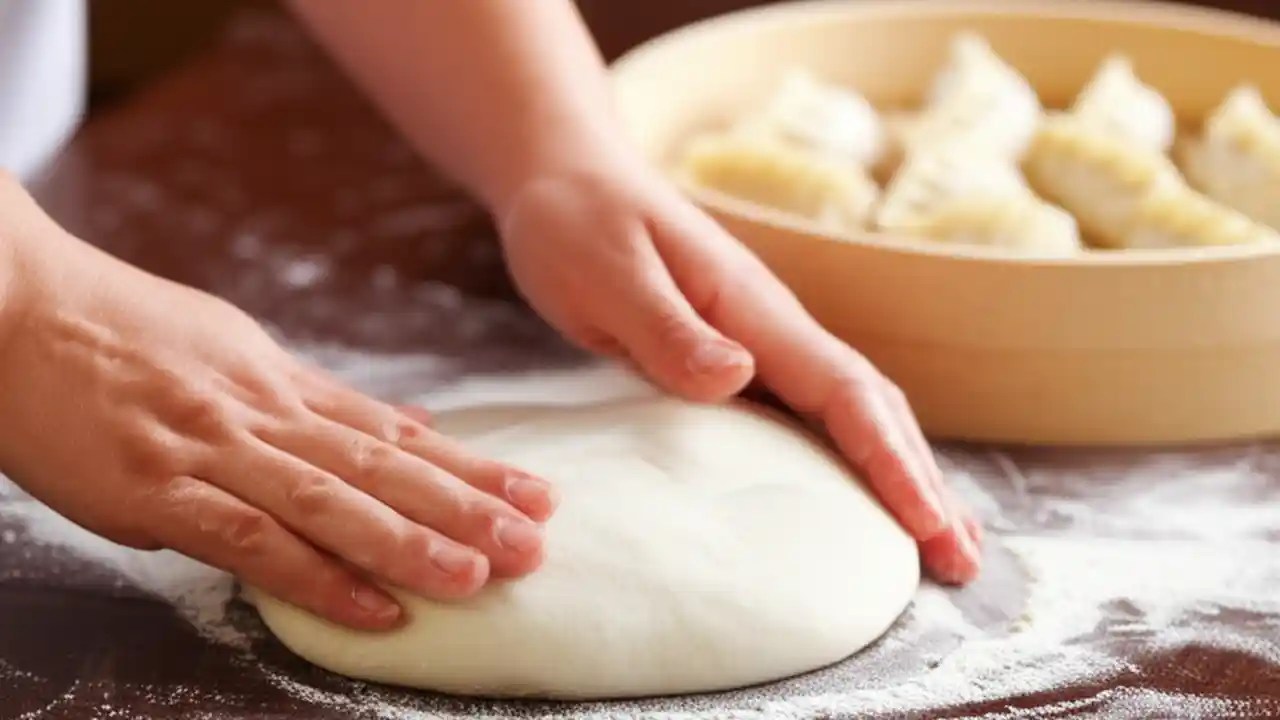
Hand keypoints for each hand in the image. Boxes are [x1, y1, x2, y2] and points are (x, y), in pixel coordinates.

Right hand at [0, 178, 558, 629]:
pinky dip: (318, 576)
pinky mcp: (155, 489)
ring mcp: (212, 450)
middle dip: (466, 504)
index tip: (534, 492)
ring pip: (332, 501)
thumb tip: (387, 421)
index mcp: (281, 383)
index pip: (394, 433)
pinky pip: (251, 539)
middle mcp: (263, 413)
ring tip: (482, 572)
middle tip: (536, 539)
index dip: (470, 465)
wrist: (14, 305)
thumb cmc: (116, 330)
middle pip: (382, 466)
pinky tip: (375, 607)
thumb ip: (304, 397)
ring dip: (412, 539)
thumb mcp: (227, 349)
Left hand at [496, 152, 981, 583]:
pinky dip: (846, 463)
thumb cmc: (580, 222)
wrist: (568, 176)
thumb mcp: (609, 273)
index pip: (844, 390)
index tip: (927, 521)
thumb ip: (669, 328)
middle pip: (870, 408)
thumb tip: (739, 378)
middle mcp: (771, 328)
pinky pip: (806, 419)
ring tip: (940, 546)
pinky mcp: (735, 358)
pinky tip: (855, 501)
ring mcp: (759, 343)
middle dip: (920, 481)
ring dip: (898, 475)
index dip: (890, 458)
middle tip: (960, 562)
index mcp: (752, 308)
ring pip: (849, 416)